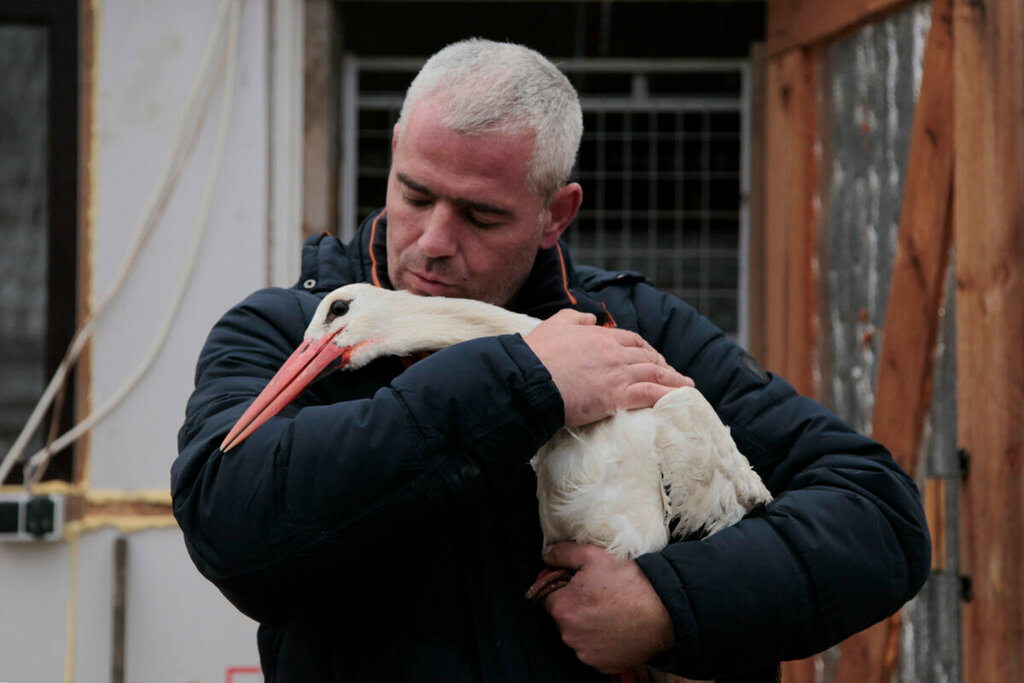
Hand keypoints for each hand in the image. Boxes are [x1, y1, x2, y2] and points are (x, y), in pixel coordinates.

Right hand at [524, 310, 692, 426]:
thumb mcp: (555, 325)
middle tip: (673, 373)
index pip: (631, 339)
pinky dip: (669, 395)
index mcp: (600, 336)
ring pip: (655, 374)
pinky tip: (680, 399)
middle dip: (663, 364)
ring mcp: (617, 374)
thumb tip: (590, 318)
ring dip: (673, 380)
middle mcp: (614, 352)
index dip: (645, 348)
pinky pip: (651, 394)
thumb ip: (575, 318)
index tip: (652, 356)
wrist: (530, 378)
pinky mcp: (617, 396)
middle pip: (647, 356)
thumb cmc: (537, 355)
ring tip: (686, 386)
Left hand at [538, 542, 673, 673]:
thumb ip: (562, 553)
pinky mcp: (604, 665)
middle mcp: (569, 636)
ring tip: (611, 610)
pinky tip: (618, 626)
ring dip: (588, 624)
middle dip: (575, 605)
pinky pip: (595, 651)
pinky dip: (602, 641)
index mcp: (562, 608)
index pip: (547, 596)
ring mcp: (586, 654)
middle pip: (563, 616)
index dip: (562, 586)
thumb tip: (546, 555)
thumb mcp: (593, 555)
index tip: (580, 582)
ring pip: (579, 635)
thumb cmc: (629, 581)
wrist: (665, 611)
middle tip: (599, 594)